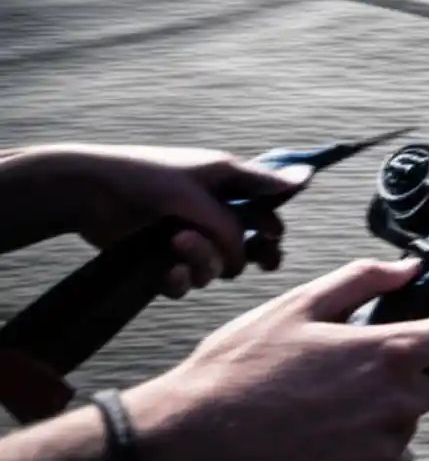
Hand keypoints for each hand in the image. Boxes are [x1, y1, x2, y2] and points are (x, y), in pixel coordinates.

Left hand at [0, 144, 303, 297]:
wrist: (90, 193)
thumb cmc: (151, 176)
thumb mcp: (209, 178)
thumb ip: (255, 192)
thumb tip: (307, 178)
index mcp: (228, 193)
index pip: (266, 218)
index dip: (272, 233)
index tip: (271, 240)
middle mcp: (211, 220)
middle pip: (249, 251)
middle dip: (248, 256)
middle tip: (250, 261)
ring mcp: (188, 244)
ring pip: (217, 271)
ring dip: (203, 259)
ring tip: (178, 242)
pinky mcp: (163, 266)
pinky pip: (186, 285)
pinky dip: (181, 280)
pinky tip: (169, 270)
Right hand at [122, 259, 428, 460]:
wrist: (194, 437)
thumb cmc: (238, 370)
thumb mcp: (299, 306)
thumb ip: (363, 279)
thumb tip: (407, 268)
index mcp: (387, 354)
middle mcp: (395, 404)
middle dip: (421, 367)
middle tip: (373, 362)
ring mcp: (381, 447)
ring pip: (414, 420)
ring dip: (391, 408)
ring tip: (337, 398)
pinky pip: (390, 457)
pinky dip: (371, 443)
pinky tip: (331, 429)